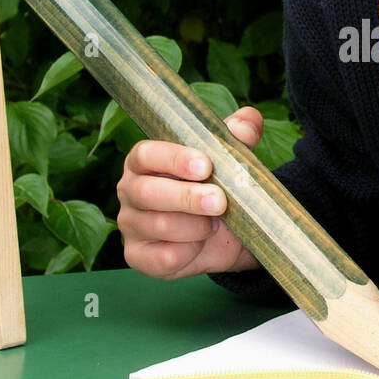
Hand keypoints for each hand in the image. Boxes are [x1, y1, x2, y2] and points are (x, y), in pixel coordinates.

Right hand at [116, 107, 262, 279]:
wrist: (224, 234)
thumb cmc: (218, 187)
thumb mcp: (230, 161)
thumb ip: (239, 136)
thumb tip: (248, 121)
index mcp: (145, 161)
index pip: (146, 154)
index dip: (174, 159)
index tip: (206, 166)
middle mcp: (130, 190)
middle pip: (147, 192)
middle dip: (187, 198)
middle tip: (220, 201)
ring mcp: (130, 224)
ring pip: (157, 226)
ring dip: (194, 226)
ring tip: (214, 224)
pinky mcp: (138, 256)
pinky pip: (160, 257)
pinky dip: (187, 252)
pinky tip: (200, 244)